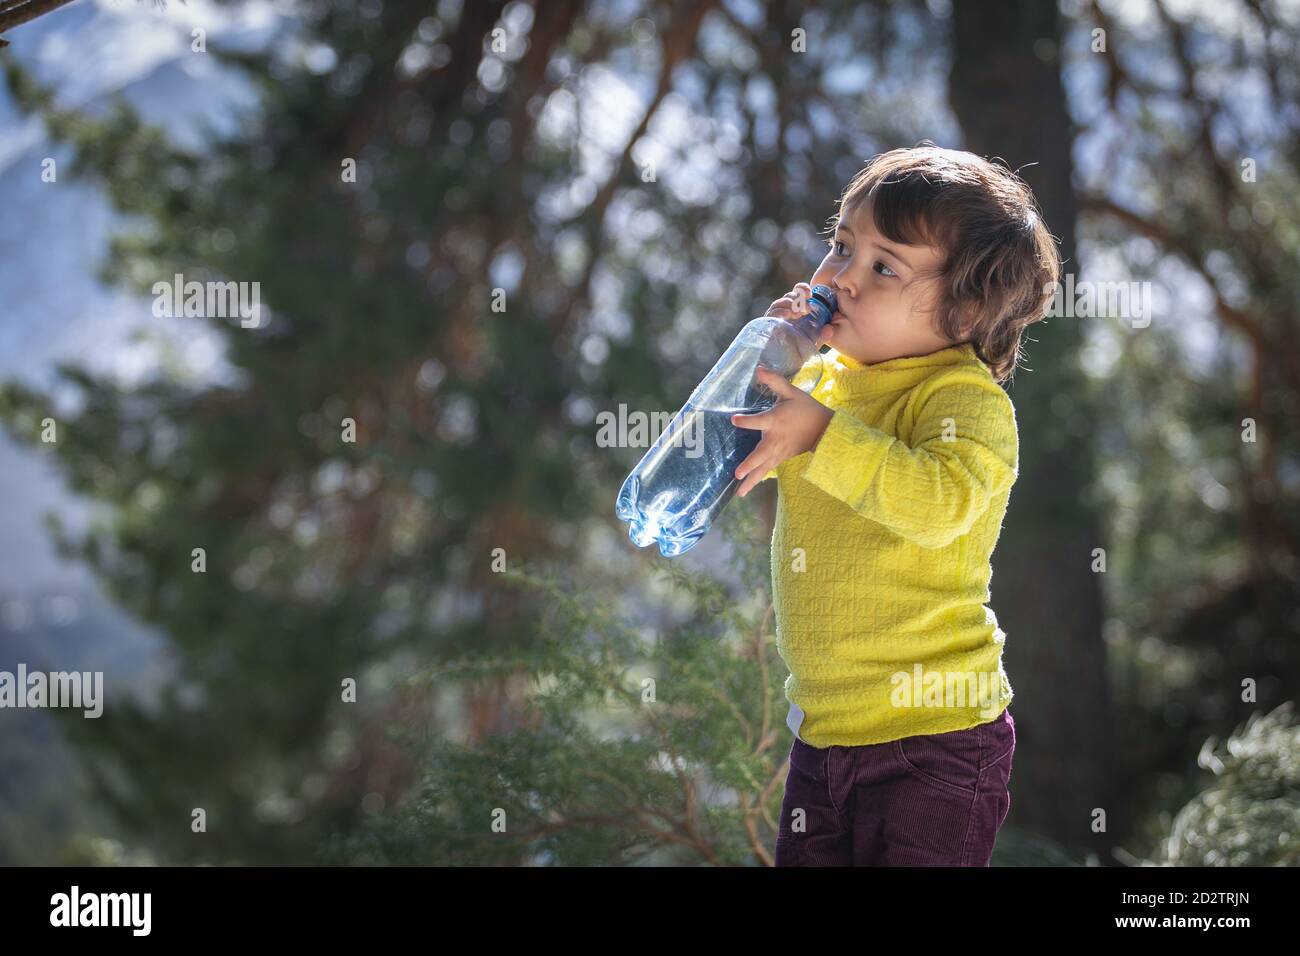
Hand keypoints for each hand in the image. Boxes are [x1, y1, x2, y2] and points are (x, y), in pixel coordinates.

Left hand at [730, 366, 833, 497]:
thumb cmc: (805, 408)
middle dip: (750, 464)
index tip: (734, 420)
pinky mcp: (780, 458)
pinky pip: (766, 470)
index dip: (747, 421)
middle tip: (738, 474)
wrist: (825, 429)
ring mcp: (778, 452)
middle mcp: (776, 439)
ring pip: (763, 467)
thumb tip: (759, 368)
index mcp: (776, 421)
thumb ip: (775, 381)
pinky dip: (756, 480)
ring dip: (751, 480)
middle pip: (761, 454)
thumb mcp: (792, 392)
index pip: (760, 421)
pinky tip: (745, 489)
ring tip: (739, 493)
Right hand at [765, 281, 834, 348]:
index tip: (810, 293)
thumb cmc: (797, 354)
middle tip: (806, 308)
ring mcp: (774, 320)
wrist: (782, 368)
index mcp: (796, 312)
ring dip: (788, 304)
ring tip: (796, 312)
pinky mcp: (766, 327)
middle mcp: (784, 313)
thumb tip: (830, 329)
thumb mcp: (812, 344)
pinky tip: (785, 315)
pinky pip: (769, 315)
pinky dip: (777, 313)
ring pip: (778, 304)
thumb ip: (821, 336)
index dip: (802, 289)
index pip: (797, 294)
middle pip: (788, 297)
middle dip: (796, 297)